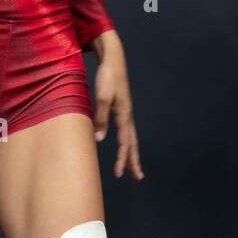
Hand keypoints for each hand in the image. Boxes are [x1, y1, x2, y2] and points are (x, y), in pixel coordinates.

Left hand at [89, 32, 143, 180]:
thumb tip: (99, 140)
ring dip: (131, 152)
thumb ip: (101, 118)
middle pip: (133, 143)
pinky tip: (124, 144)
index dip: (122, 159)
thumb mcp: (101, 98)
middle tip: (137, 177)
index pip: (125, 143)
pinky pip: (126, 130)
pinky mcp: (121, 108)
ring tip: (132, 165)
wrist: (113, 60)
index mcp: (124, 115)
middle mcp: (127, 116)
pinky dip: (127, 141)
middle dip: (134, 161)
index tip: (118, 174)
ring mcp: (126, 112)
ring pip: (131, 137)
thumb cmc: (107, 77)